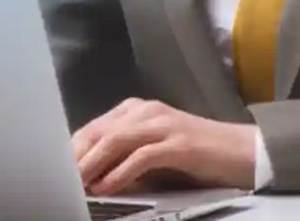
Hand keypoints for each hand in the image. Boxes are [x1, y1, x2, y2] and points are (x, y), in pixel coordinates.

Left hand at [71, 98, 257, 195]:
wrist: (244, 152)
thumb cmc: (197, 157)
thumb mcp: (154, 154)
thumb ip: (124, 159)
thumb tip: (90, 177)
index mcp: (136, 111)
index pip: (93, 128)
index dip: (72, 151)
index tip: (55, 172)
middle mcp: (146, 111)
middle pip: (99, 131)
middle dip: (76, 157)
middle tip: (58, 180)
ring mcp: (162, 124)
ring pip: (115, 140)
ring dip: (92, 164)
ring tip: (76, 184)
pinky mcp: (179, 142)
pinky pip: (142, 156)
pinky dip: (120, 172)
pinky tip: (107, 187)